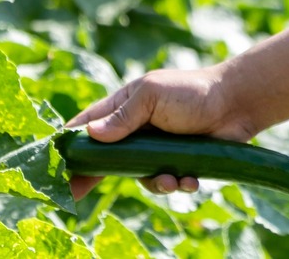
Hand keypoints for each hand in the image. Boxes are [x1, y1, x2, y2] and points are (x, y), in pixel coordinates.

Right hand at [65, 65, 255, 200]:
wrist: (236, 103)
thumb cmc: (192, 91)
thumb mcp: (152, 95)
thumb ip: (123, 116)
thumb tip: (90, 135)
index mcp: (122, 107)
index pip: (86, 127)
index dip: (69, 146)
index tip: (52, 165)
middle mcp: (135, 130)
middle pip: (104, 159)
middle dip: (93, 177)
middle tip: (76, 196)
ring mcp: (155, 149)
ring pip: (138, 177)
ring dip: (154, 183)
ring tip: (171, 179)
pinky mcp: (177, 164)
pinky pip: (168, 183)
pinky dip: (178, 185)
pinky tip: (191, 180)